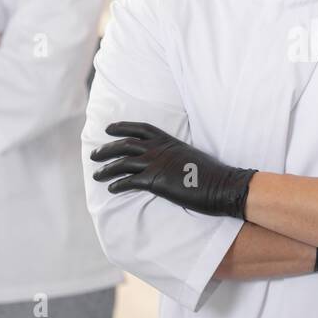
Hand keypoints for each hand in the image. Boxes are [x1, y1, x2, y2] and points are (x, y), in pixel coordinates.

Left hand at [90, 121, 255, 218]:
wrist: (222, 185)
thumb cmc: (211, 173)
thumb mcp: (190, 156)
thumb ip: (175, 155)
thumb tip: (169, 161)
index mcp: (168, 140)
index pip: (140, 128)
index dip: (122, 127)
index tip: (109, 128)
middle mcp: (158, 149)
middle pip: (124, 144)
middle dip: (106, 148)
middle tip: (94, 154)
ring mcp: (155, 163)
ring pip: (121, 162)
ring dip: (105, 168)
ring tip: (96, 174)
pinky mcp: (154, 181)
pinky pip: (128, 181)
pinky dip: (117, 185)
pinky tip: (111, 189)